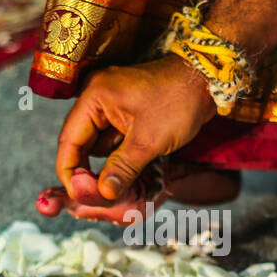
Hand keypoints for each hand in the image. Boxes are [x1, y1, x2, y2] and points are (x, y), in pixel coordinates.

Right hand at [55, 54, 216, 201]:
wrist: (207, 80)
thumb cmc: (178, 102)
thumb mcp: (148, 141)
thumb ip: (121, 168)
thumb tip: (102, 194)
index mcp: (93, 97)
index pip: (69, 140)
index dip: (70, 171)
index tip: (77, 195)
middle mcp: (96, 97)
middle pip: (81, 143)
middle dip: (89, 171)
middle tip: (98, 196)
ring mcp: (111, 104)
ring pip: (99, 145)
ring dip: (107, 165)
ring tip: (116, 185)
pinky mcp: (125, 112)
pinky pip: (114, 140)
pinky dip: (119, 157)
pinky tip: (128, 170)